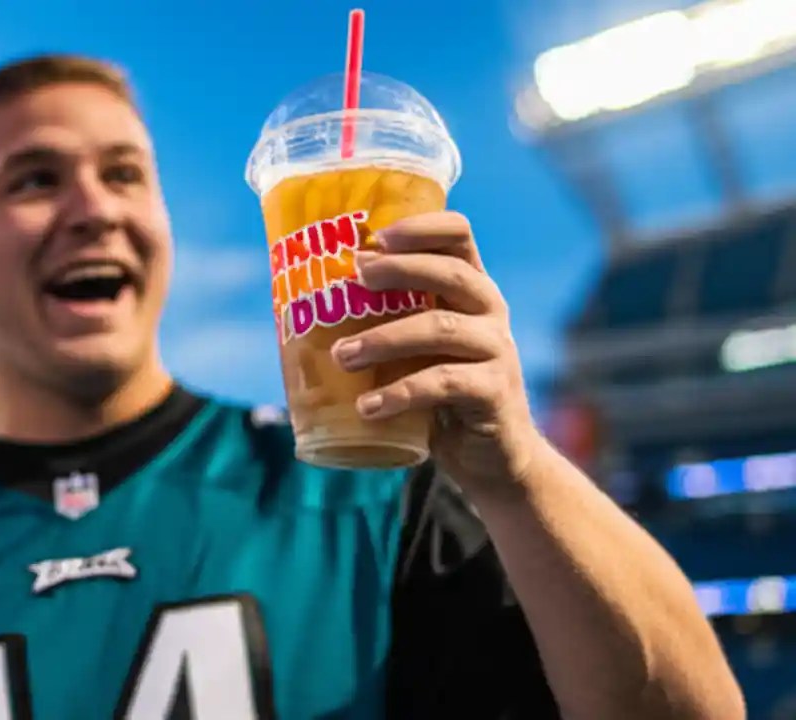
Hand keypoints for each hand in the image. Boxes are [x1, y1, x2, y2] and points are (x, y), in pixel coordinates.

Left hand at [330, 211, 546, 497]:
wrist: (489, 457)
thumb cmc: (437, 394)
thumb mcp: (414, 350)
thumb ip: (381, 324)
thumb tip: (298, 308)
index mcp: (469, 290)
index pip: (459, 236)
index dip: (423, 227)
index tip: (378, 234)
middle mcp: (490, 311)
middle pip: (452, 274)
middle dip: (401, 269)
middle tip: (355, 276)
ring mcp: (497, 351)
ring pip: (440, 330)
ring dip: (384, 339)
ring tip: (341, 357)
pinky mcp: (493, 393)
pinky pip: (444, 383)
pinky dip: (400, 394)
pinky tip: (367, 407)